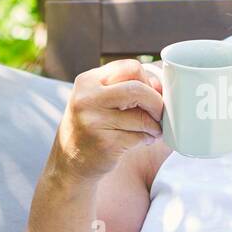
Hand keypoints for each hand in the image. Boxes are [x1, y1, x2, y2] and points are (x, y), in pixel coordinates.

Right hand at [50, 59, 163, 182]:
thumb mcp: (99, 100)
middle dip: (157, 102)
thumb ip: (125, 87)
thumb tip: (161, 86)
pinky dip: (148, 139)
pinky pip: (140, 136)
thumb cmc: (93, 127)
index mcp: (88, 81)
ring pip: (142, 117)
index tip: (152, 94)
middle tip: (160, 113)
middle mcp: (87, 98)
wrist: (70, 164)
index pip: (131, 67)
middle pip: (138, 88)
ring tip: (151, 130)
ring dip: (155, 126)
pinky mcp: (105, 143)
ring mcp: (94, 121)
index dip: (149, 80)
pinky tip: (143, 140)